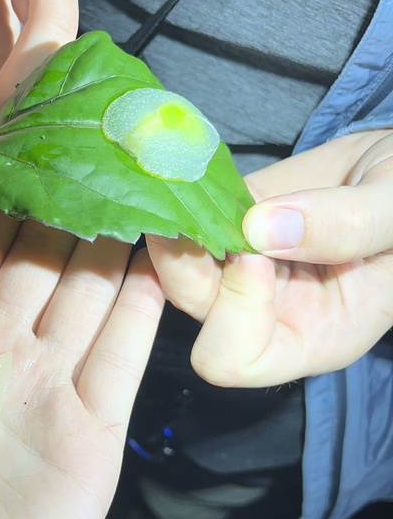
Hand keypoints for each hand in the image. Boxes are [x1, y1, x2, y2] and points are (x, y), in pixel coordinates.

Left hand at [146, 129, 392, 386]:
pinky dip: (178, 193)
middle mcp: (266, 311)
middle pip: (192, 306)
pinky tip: (187, 161)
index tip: (256, 253)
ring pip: (175, 261)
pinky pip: (184, 217)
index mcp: (314, 335)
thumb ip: (346, 226)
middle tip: (197, 204)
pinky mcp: (229, 223)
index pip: (236, 357)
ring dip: (172, 220)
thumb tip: (260, 228)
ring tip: (184, 174)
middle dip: (184, 260)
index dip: (234, 308)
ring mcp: (241, 267)